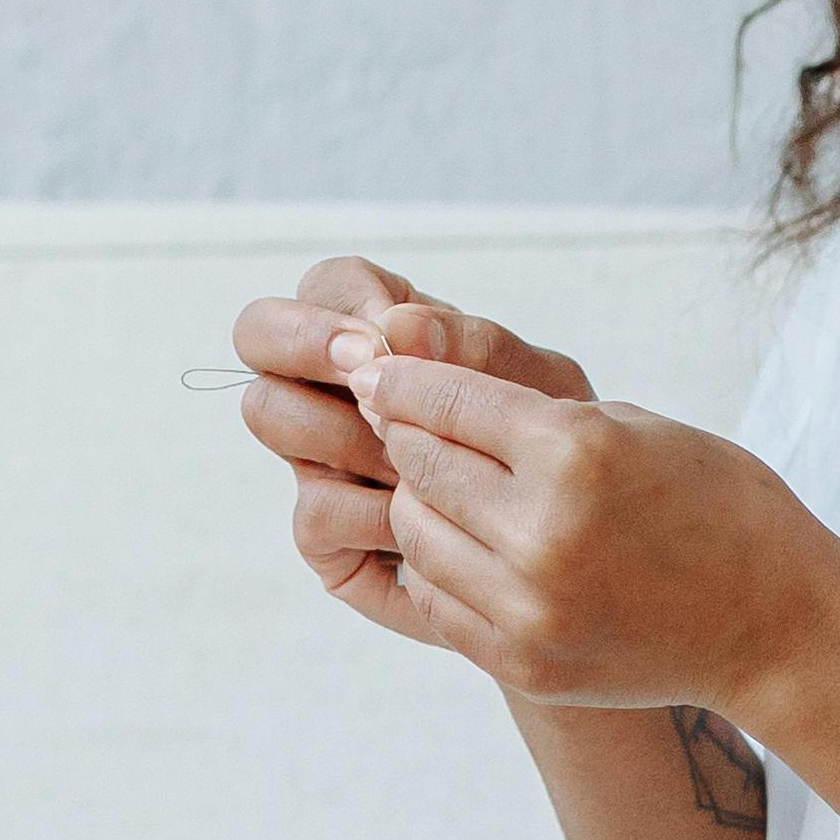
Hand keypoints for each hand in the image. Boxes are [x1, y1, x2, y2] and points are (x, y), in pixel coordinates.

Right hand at [223, 260, 587, 651]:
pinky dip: (371, 511)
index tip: (378, 340)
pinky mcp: (326, 532)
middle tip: (366, 380)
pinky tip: (424, 521)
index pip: (328, 285)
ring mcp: (320, 457)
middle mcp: (333, 387)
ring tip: (413, 460)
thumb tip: (399, 324)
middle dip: (303, 346)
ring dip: (343, 431)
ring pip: (272, 411)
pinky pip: (314, 506)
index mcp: (384, 336)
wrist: (580, 554)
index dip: (341, 305)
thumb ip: (476, 349)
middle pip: (259, 334)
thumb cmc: (555, 453)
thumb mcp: (539, 390)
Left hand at [343, 339, 839, 711]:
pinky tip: (467, 544)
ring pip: (415, 533)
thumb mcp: (634, 426)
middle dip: (407, 435)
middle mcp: (543, 533)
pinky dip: (439, 564)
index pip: (444, 400)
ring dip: (419, 502)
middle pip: (419, 463)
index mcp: (576, 455)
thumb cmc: (715, 504)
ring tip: (447, 488)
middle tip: (406, 423)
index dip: (400, 380)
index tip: (375, 370)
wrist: (776, 624)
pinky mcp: (522, 662)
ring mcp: (529, 608)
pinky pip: (436, 597)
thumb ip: (529, 411)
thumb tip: (419, 390)